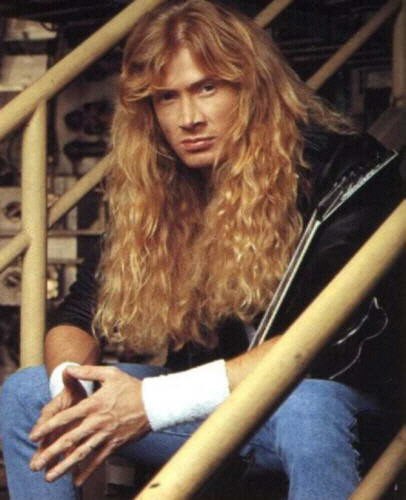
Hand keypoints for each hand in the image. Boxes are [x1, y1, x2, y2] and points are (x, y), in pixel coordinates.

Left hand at [29, 365, 150, 485]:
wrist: (154, 403)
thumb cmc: (131, 386)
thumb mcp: (110, 374)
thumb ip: (88, 371)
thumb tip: (69, 368)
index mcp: (94, 404)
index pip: (66, 417)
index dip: (48, 427)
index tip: (33, 436)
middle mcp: (98, 422)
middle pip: (70, 439)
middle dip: (50, 453)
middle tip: (34, 464)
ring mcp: (106, 435)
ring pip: (82, 453)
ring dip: (64, 466)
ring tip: (49, 476)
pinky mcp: (115, 444)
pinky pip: (99, 459)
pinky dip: (87, 471)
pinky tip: (77, 480)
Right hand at [32, 368, 88, 470]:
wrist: (78, 395)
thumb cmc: (74, 390)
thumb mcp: (73, 384)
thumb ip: (70, 379)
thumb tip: (67, 369)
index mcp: (53, 409)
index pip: (46, 417)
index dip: (41, 426)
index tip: (35, 435)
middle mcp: (54, 422)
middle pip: (45, 437)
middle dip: (41, 450)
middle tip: (35, 464)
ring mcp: (60, 432)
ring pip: (53, 447)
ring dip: (50, 459)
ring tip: (46, 472)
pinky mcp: (68, 439)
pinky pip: (66, 450)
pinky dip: (66, 460)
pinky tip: (68, 472)